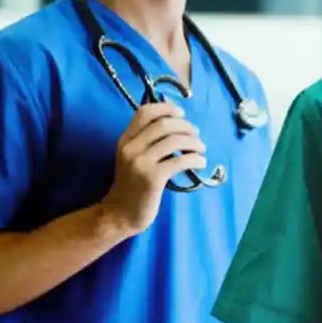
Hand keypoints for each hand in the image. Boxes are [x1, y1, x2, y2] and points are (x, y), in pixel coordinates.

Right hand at [101, 102, 205, 235]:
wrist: (120, 214)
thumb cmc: (132, 185)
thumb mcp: (132, 158)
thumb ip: (146, 141)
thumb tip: (177, 124)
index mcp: (125, 140)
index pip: (145, 112)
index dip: (167, 108)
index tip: (182, 114)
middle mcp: (130, 148)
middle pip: (164, 124)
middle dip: (186, 126)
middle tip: (196, 135)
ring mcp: (140, 163)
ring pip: (174, 140)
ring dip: (194, 143)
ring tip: (201, 149)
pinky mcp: (153, 178)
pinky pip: (181, 161)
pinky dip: (196, 159)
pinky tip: (200, 163)